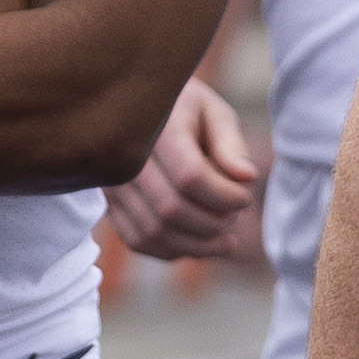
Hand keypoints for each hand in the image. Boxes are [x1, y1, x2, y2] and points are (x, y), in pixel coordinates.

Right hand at [103, 76, 262, 259]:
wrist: (136, 109)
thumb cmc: (185, 108)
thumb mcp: (213, 112)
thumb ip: (230, 143)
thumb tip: (247, 178)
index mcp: (156, 129)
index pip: (190, 177)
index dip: (225, 196)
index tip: (246, 197)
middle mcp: (126, 159)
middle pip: (172, 209)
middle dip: (213, 222)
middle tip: (235, 215)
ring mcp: (113, 184)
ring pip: (154, 232)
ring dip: (197, 245)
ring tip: (225, 239)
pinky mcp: (110, 204)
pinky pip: (138, 240)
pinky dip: (173, 250)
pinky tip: (199, 243)